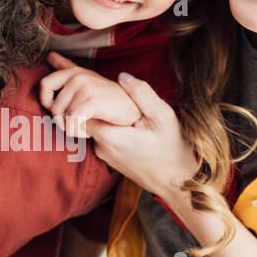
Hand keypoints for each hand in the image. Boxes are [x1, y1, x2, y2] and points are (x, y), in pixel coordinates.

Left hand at [39, 51, 141, 137]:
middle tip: (79, 124)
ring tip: (88, 127)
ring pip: (63, 117)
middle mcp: (78, 76)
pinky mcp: (93, 100)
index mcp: (74, 72)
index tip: (62, 112)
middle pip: (53, 106)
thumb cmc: (109, 99)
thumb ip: (67, 67)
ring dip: (73, 129)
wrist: (135, 112)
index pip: (45, 84)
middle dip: (62, 122)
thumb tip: (50, 56)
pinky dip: (78, 131)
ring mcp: (86, 86)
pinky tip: (89, 132)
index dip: (47, 102)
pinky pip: (73, 121)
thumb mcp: (87, 79)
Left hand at [89, 72, 200, 199]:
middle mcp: (101, 148)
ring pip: (94, 129)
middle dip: (95, 105)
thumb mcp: (162, 116)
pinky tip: (128, 126)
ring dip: (104, 117)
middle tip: (114, 95)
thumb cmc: (172, 148)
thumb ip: (141, 94)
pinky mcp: (112, 160)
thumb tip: (122, 76)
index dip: (87, 96)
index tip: (103, 88)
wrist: (177, 180)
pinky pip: (103, 139)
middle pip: (85, 119)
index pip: (79, 111)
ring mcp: (105, 156)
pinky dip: (111, 129)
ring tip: (124, 110)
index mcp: (108, 136)